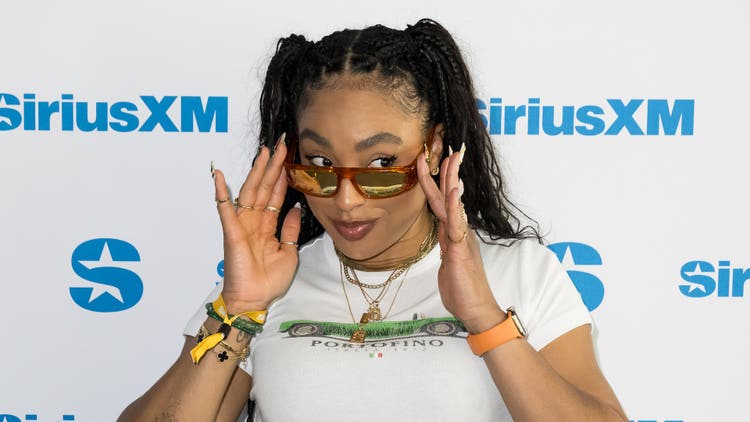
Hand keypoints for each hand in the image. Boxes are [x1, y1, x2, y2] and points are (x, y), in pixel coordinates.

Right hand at [212, 134, 301, 313]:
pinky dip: (221, 192)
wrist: (254, 300)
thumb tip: (296, 208)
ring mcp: (242, 224)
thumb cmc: (268, 281)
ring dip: (256, 171)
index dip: (283, 176)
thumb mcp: (289, 252)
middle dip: (272, 165)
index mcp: (267, 225)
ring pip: (250, 191)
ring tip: (264, 151)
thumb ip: (290, 230)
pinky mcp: (232, 232)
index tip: (289, 157)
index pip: (276, 194)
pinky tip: (219, 175)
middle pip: (264, 187)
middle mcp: (254, 221)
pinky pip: (225, 209)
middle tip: (280, 144)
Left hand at [417, 146, 504, 332]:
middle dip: (448, 170)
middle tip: (450, 146)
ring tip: (453, 157)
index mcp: (454, 233)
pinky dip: (455, 206)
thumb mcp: (448, 263)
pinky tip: (455, 190)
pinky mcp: (461, 250)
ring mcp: (461, 238)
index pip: (442, 201)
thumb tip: (444, 234)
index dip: (437, 180)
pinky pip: (456, 224)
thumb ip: (447, 245)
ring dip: (452, 179)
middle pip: (449, 195)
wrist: (477, 310)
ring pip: (453, 204)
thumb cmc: (462, 289)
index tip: (434, 159)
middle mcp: (459, 231)